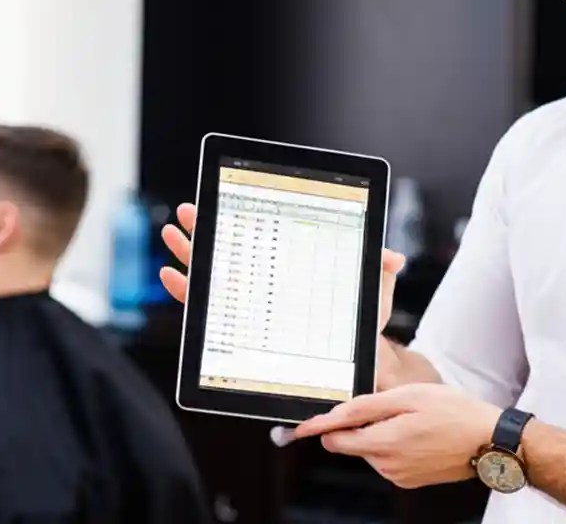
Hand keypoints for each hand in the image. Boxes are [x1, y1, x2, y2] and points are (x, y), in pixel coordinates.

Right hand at [159, 203, 404, 335]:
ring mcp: (253, 306)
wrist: (354, 369)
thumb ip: (381, 271)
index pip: (263, 238)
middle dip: (205, 228)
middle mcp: (268, 285)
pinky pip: (206, 311)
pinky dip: (185, 292)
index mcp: (292, 269)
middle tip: (188, 210)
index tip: (224, 195)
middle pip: (230, 250)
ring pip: (212, 275)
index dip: (242, 217)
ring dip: (189, 253)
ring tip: (173, 233)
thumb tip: (393, 256)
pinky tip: (173, 276)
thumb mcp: (373, 295)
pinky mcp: (242, 331)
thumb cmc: (360, 332)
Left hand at [292, 384, 500, 488]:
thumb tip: (334, 418)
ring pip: (372, 450)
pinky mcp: (410, 479)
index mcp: (384, 443)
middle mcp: (387, 466)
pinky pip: (389, 459)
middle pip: (353, 443)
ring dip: (381, 434)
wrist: (490, 440)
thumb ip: (366, 408)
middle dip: (361, 425)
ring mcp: (399, 476)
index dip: (320, 427)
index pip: (336, 439)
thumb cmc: (455, 412)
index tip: (298, 428)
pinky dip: (396, 444)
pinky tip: (420, 433)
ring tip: (414, 419)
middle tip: (392, 406)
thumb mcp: (409, 396)